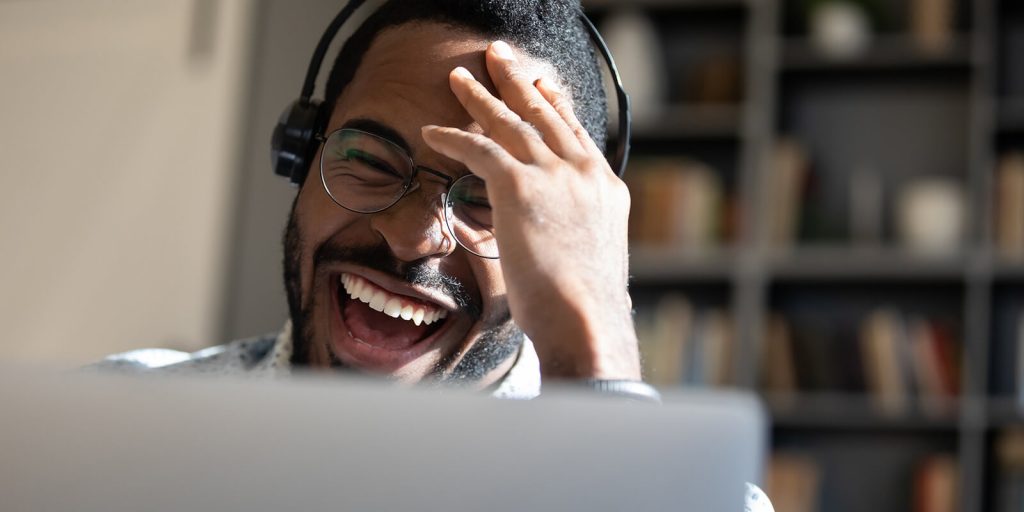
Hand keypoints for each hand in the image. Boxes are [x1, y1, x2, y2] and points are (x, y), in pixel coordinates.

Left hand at [421, 40, 640, 379]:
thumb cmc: (584, 309)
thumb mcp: (590, 260)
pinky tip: (432, 130)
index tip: (542, 85)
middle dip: (518, 82)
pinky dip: (454, 138)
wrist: (586, 321)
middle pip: (545, 115)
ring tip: (457, 78)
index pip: (576, 135)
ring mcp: (556, 177)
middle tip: (498, 57)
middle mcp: (584, 174)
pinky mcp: (523, 187)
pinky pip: (481, 149)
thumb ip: (574, 235)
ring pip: (512, 124)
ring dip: (480, 98)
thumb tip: (554, 243)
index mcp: (605, 189)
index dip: (555, 106)